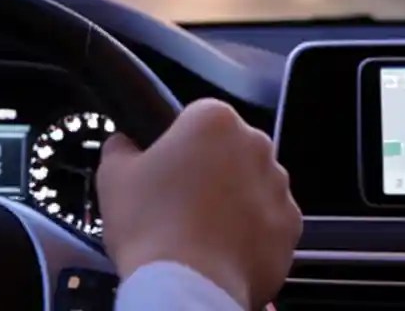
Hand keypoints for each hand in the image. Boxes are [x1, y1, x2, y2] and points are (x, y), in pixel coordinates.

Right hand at [97, 99, 301, 309]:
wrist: (188, 286)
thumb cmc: (150, 225)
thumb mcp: (113, 177)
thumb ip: (120, 148)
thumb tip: (123, 144)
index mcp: (214, 120)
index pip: (196, 117)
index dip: (176, 144)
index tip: (164, 170)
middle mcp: (256, 145)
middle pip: (229, 150)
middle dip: (210, 169)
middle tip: (178, 201)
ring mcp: (278, 187)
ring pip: (252, 185)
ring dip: (232, 200)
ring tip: (200, 230)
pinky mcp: (290, 227)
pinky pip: (268, 222)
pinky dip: (251, 233)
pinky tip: (221, 250)